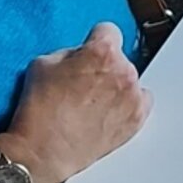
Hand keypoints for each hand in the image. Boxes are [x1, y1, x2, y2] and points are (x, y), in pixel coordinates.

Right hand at [1, 22, 150, 182]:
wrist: (43, 151)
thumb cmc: (40, 111)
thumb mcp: (43, 63)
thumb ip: (70, 52)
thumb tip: (81, 56)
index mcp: (102, 52)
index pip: (108, 31)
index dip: (94, 40)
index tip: (91, 50)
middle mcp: (124, 71)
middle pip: (119, 58)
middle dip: (103, 66)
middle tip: (84, 84)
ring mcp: (133, 97)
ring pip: (129, 80)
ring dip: (116, 86)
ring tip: (92, 103)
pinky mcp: (137, 119)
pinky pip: (141, 102)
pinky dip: (128, 105)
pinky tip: (109, 112)